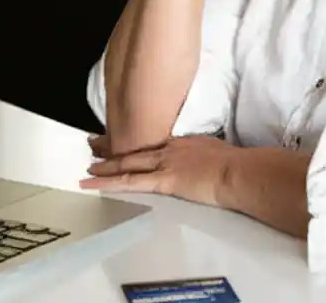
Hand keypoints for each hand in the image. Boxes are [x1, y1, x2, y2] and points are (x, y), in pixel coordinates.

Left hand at [79, 135, 236, 207]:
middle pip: (135, 148)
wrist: (237, 171)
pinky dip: (107, 182)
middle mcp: (170, 149)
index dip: (135, 142)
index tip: (122, 142)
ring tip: (88, 168)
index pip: (152, 143)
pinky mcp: (163, 180)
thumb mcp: (217, 152)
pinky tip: (90, 183)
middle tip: (93, 145)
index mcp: (183, 143)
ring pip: (127, 163)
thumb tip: (206, 158)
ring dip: (105, 165)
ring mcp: (165, 163)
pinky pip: (128, 181)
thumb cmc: (235, 166)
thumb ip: (205, 154)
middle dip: (113, 148)